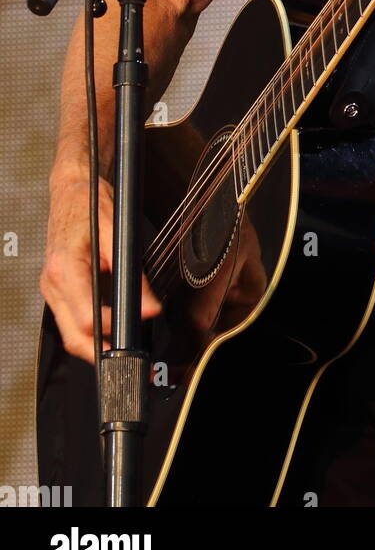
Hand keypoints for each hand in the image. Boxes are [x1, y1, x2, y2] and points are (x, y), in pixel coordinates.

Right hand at [40, 173, 161, 364]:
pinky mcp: (56, 287)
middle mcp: (52, 282)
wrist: (71, 189)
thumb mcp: (119, 233)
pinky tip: (109, 327)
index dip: (111, 331)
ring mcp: (51, 287)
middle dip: (99, 353)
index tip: (133, 333)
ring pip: (68, 331)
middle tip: (127, 360)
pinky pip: (69, 317)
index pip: (84, 317)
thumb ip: (133, 274)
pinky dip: (87, 327)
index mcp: (64, 267)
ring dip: (93, 343)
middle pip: (72, 335)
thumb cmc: (90, 204)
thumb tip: (149, 306)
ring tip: (122, 346)